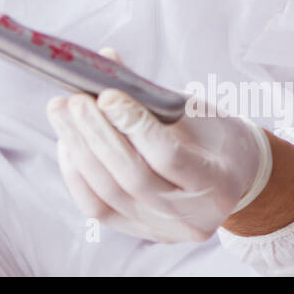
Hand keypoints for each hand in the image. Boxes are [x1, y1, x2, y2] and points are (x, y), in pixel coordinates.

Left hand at [46, 48, 271, 242]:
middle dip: (97, 135)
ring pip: (108, 195)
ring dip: (78, 149)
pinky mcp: (137, 232)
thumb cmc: (214, 137)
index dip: (134, 125)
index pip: (170, 157)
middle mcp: (192, 217)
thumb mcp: (197, 110)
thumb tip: (105, 61)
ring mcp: (163, 231)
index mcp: (219, 183)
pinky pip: (96, 206)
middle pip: (133, 179)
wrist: (231, 178)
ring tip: (61, 113)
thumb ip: (152, 93)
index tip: (107, 95)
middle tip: (75, 100)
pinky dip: (75, 172)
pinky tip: (67, 141)